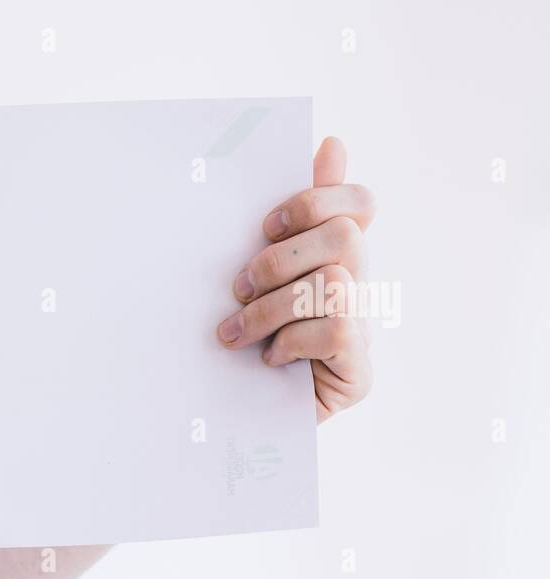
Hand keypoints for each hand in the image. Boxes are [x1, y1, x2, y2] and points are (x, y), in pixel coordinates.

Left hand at [216, 137, 375, 422]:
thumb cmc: (242, 340)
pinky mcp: (358, 371)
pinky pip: (337, 329)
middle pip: (344, 237)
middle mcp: (357, 286)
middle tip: (239, 286)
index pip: (359, 203)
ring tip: (234, 332)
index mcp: (332, 258)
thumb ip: (285, 221)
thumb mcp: (251, 278)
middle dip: (281, 258)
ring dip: (271, 308)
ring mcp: (363, 328)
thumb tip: (331, 143)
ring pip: (332, 284)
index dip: (319, 199)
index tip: (267, 225)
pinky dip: (292, 341)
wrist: (236, 417)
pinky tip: (269, 358)